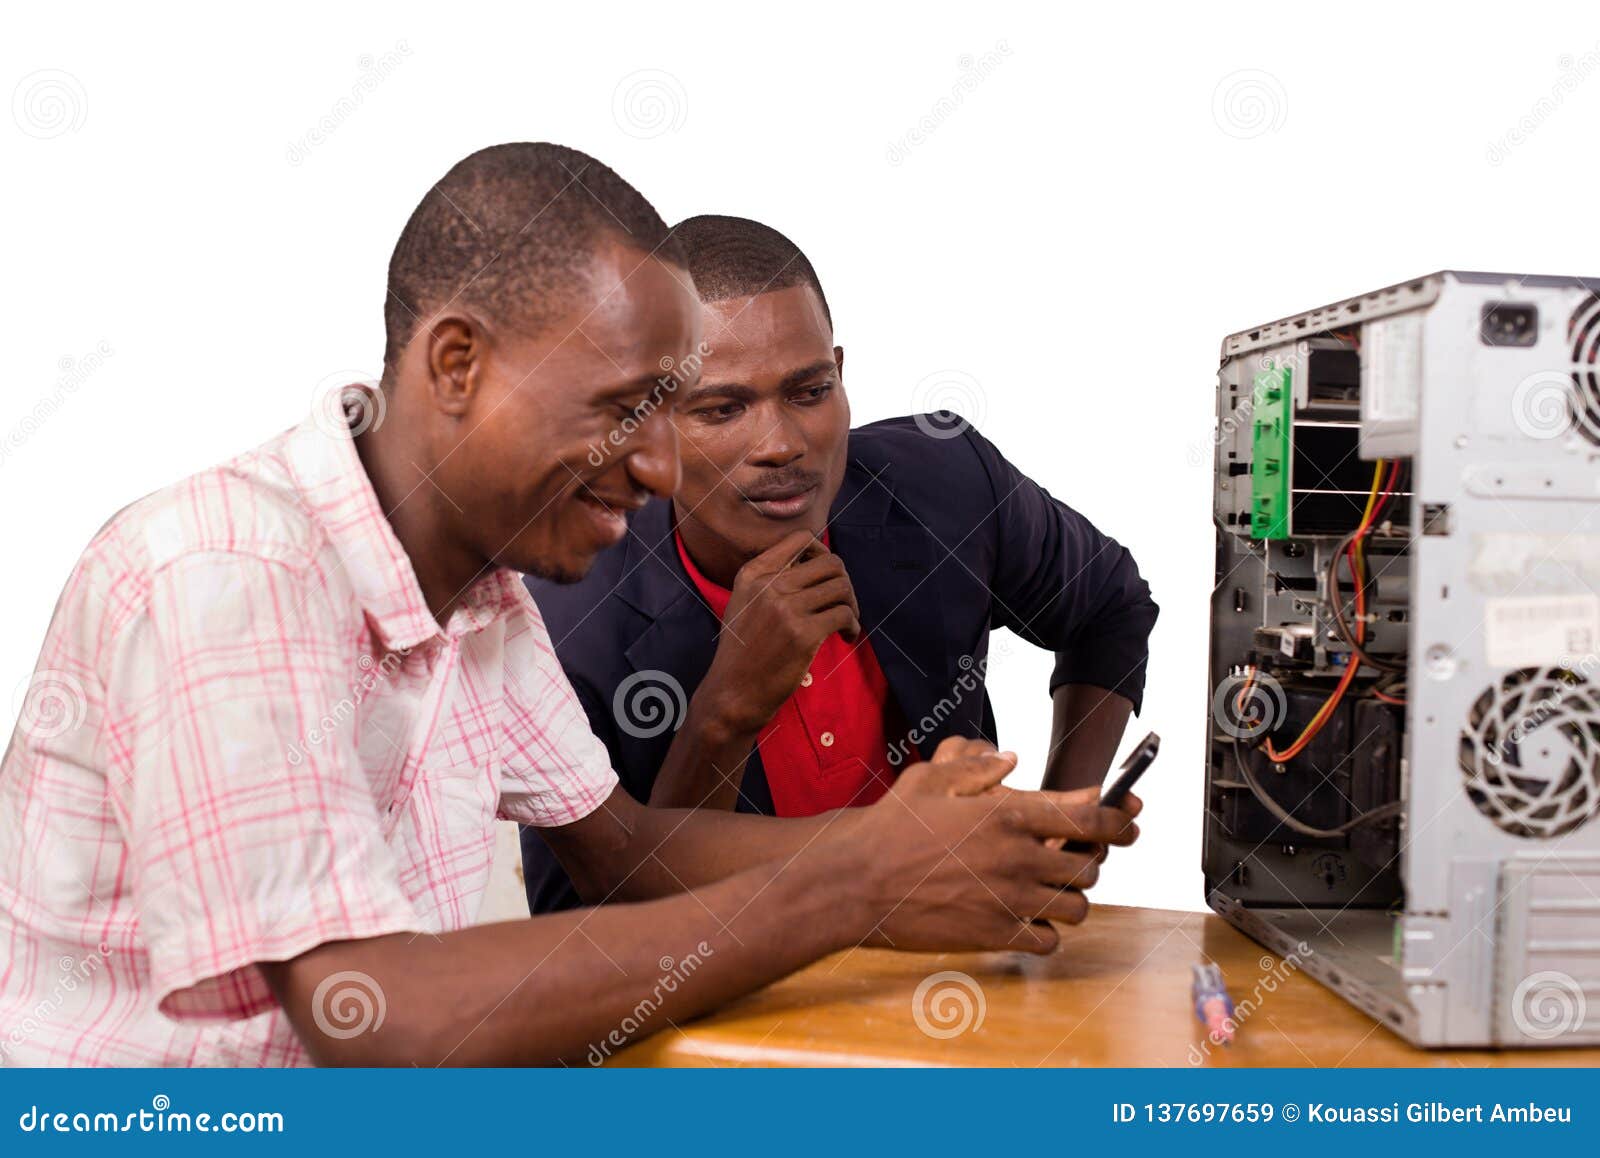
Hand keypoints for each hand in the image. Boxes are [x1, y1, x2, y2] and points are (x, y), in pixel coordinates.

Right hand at [697, 529, 860, 732]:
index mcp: (753, 573)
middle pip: (830, 563)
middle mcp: (769, 585)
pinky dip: (853, 625)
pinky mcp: (804, 634)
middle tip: (842, 604)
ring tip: (846, 622)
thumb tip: (815, 562)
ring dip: (851, 604)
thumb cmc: (743, 651)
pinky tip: (846, 637)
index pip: (800, 539)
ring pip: (841, 587)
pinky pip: (845, 615)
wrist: (733, 693)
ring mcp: (786, 609)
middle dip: (844, 582)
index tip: (826, 577)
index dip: (823, 554)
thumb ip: (771, 580)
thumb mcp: (744, 603)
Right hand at [836, 738, 1140, 953]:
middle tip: (1071, 858)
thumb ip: (975, 765)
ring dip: (1069, 899)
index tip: (1130, 821)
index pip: (1089, 815)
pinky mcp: (997, 934)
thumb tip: (1009, 758)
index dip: (1119, 818)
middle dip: (1087, 861)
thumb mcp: (930, 779)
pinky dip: (1045, 933)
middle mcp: (1019, 856)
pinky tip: (1027, 921)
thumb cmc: (891, 827)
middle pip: (1089, 864)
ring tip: (1050, 892)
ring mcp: (1011, 898)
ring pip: (1076, 906)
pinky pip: (1048, 941)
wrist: (858, 883)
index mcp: (1008, 813)